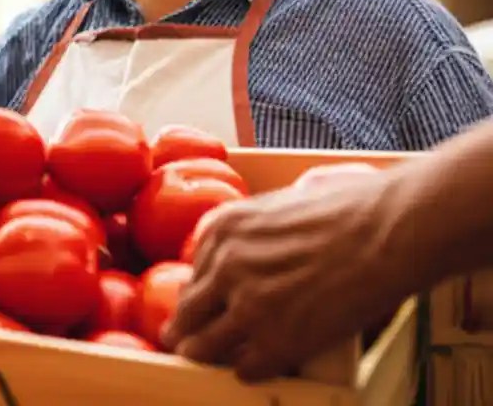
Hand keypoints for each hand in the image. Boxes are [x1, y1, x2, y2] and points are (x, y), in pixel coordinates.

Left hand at [163, 175, 410, 380]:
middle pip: (187, 311)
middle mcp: (223, 268)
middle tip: (183, 340)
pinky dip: (250, 371)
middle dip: (185, 328)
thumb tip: (266, 234)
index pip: (193, 272)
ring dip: (205, 356)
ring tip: (205, 363)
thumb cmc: (349, 208)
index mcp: (222, 229)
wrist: (386, 232)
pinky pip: (245, 369)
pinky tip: (255, 369)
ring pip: (202, 347)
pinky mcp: (275, 343)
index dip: (201, 291)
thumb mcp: (281, 199)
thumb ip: (259, 224)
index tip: (205, 303)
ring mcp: (246, 308)